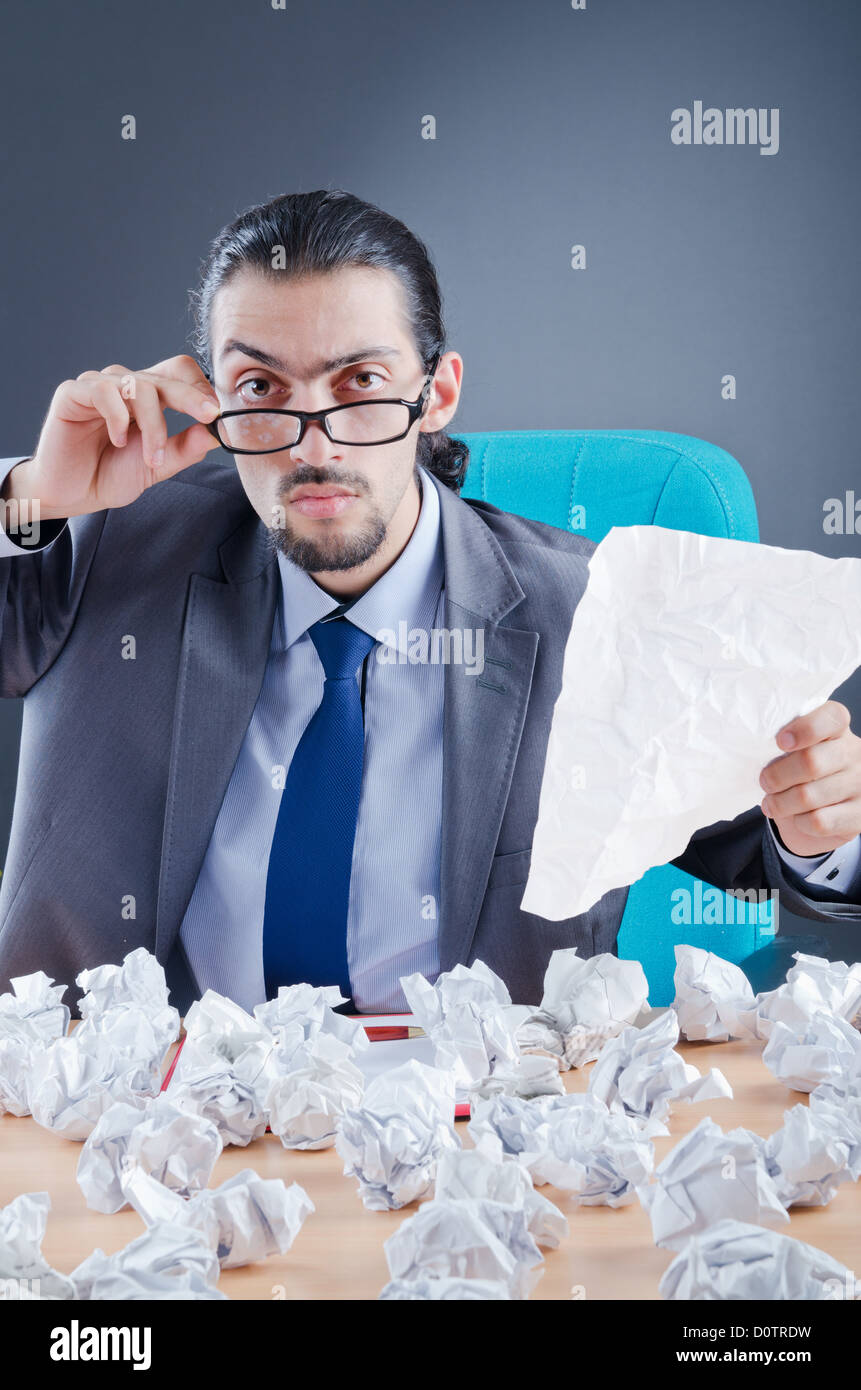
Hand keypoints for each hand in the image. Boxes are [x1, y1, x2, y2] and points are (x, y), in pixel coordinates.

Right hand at [4, 355, 222, 520]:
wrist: (72, 496)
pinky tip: (118, 440)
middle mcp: (124, 386)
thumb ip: (184, 449)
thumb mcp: (157, 467)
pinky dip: (118, 417)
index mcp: (148, 398)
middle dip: (190, 398)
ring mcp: (98, 386)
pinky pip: (103, 391)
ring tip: (151, 458)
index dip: (200, 388)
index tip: (217, 414)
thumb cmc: (109, 476)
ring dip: (153, 424)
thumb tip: (216, 433)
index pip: (180, 373)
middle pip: (165, 376)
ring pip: (139, 386)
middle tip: (209, 416)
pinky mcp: (72, 393)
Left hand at [759, 700, 860, 855]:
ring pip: (809, 796)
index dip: (805, 728)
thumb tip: (758, 748)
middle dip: (777, 776)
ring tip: (772, 804)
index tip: (780, 742)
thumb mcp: (795, 754)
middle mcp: (856, 755)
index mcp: (839, 731)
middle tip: (765, 782)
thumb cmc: (801, 776)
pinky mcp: (860, 817)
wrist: (822, 816)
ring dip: (781, 803)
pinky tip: (798, 819)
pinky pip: (819, 822)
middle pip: (811, 762)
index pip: (833, 717)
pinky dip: (800, 823)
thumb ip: (786, 746)